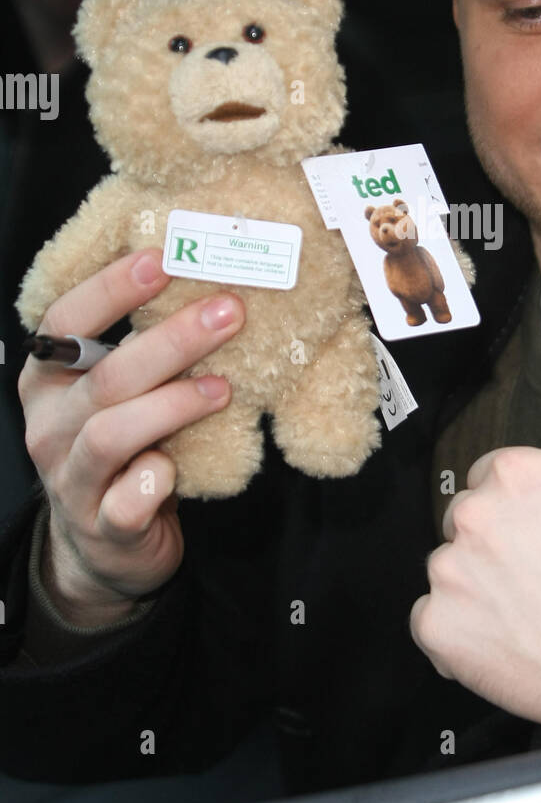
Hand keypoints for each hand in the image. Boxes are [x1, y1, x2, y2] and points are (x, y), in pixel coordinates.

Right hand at [18, 249, 244, 621]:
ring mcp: (72, 478)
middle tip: (228, 312)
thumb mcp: (120, 394)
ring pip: (112, 433)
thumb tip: (210, 287)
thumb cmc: (124, 448)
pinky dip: (155, 482)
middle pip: (106, 375)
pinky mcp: (104, 525)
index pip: (66, 320)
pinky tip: (177, 466)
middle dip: (172, 340)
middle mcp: (50, 425)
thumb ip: (145, 351)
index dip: (111, 288)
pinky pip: (126, 501)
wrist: (104, 542)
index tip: (162, 260)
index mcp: (49, 379)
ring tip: (223, 387)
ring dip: (172, 405)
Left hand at [409, 341, 540, 742]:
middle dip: (505, 540)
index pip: (501, 474)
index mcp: (520, 472)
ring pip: (453, 565)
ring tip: (536, 610)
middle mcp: (473, 515)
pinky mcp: (436, 628)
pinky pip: (434, 618)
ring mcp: (449, 573)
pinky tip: (509, 640)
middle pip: (473, 516)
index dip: (535, 506)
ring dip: (482, 584)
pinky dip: (463, 631)